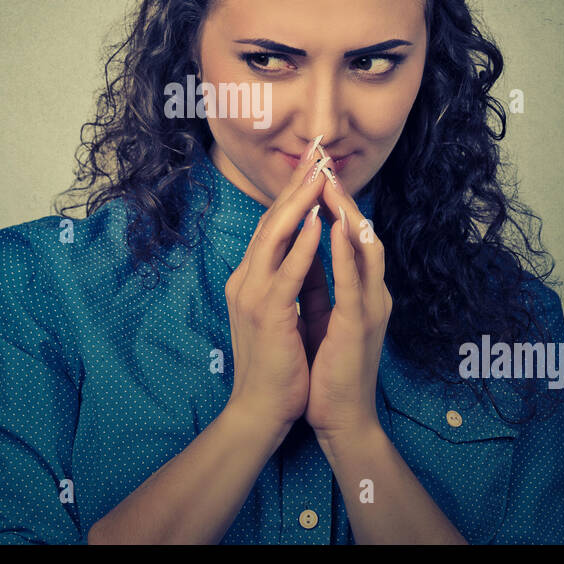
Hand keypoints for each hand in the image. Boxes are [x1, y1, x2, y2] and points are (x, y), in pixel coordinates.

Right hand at [223, 140, 331, 434]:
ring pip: (274, 236)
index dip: (293, 193)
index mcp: (250, 278)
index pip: (272, 225)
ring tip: (317, 175)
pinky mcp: (267, 313)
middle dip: (295, 185)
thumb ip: (291, 279)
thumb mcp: (282, 313)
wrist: (260, 410)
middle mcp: (246, 279)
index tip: (314, 165)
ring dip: (298, 203)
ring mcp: (253, 294)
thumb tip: (309, 246)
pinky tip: (315, 223)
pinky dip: (300, 245)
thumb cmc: (277, 366)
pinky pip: (286, 272)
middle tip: (316, 153)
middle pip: (270, 220)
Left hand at [304, 164, 391, 445]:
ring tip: (330, 184)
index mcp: (362, 291)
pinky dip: (343, 253)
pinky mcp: (359, 325)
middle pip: (363, 232)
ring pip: (365, 249)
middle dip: (343, 197)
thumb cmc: (329, 370)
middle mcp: (372, 293)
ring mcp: (370, 307)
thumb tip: (306, 249)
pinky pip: (352, 282)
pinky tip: (332, 229)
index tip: (316, 172)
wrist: (341, 419)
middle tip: (324, 163)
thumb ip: (320, 283)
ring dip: (347, 214)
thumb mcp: (323, 316)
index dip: (335, 203)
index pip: (351, 236)